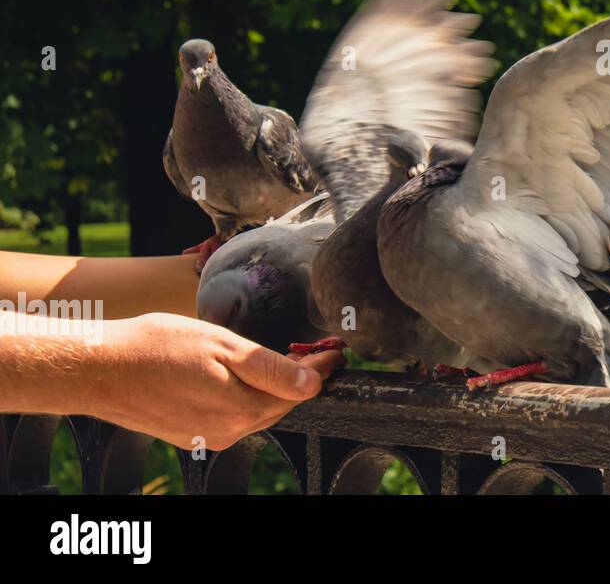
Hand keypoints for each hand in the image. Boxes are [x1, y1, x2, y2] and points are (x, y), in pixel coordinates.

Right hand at [92, 313, 345, 449]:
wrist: (99, 370)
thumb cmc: (157, 347)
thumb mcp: (221, 346)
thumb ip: (270, 368)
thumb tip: (313, 383)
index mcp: (243, 409)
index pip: (300, 389)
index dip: (323, 366)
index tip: (338, 350)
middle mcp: (231, 430)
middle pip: (282, 403)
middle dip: (303, 378)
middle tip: (319, 352)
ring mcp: (209, 436)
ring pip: (258, 411)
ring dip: (275, 389)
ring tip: (288, 360)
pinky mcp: (191, 434)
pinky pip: (233, 416)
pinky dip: (247, 398)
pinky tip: (244, 378)